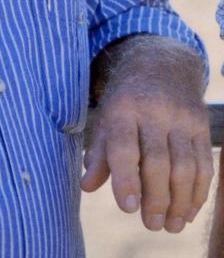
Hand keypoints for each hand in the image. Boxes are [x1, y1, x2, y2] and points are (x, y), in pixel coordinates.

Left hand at [81, 39, 212, 233]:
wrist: (160, 65)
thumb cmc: (126, 101)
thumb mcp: (106, 118)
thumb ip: (98, 153)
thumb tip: (86, 186)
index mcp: (123, 108)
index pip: (124, 147)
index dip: (126, 179)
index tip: (128, 208)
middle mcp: (154, 111)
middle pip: (158, 162)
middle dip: (156, 199)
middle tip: (151, 224)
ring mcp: (182, 118)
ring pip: (185, 167)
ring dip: (179, 203)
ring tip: (170, 226)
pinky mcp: (201, 126)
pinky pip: (204, 165)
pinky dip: (198, 193)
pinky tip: (189, 211)